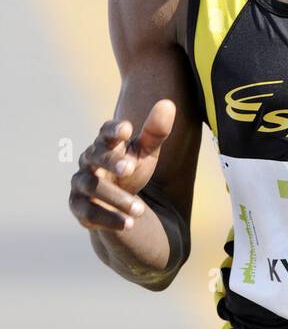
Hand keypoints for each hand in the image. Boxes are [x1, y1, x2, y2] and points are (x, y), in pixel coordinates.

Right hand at [69, 100, 175, 233]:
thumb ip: (156, 131)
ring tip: (140, 210)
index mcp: (106, 143)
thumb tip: (168, 104)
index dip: (113, 129)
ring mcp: (81, 183)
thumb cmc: (131, 168)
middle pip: (96, 157)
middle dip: (112, 162)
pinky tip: (128, 224)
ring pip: (92, 187)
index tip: (127, 129)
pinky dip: (107, 218)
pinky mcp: (78, 206)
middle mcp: (89, 161)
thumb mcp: (146, 152)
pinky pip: (88, 211)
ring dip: (115, 197)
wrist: (115, 201)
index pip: (105, 132)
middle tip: (131, 168)